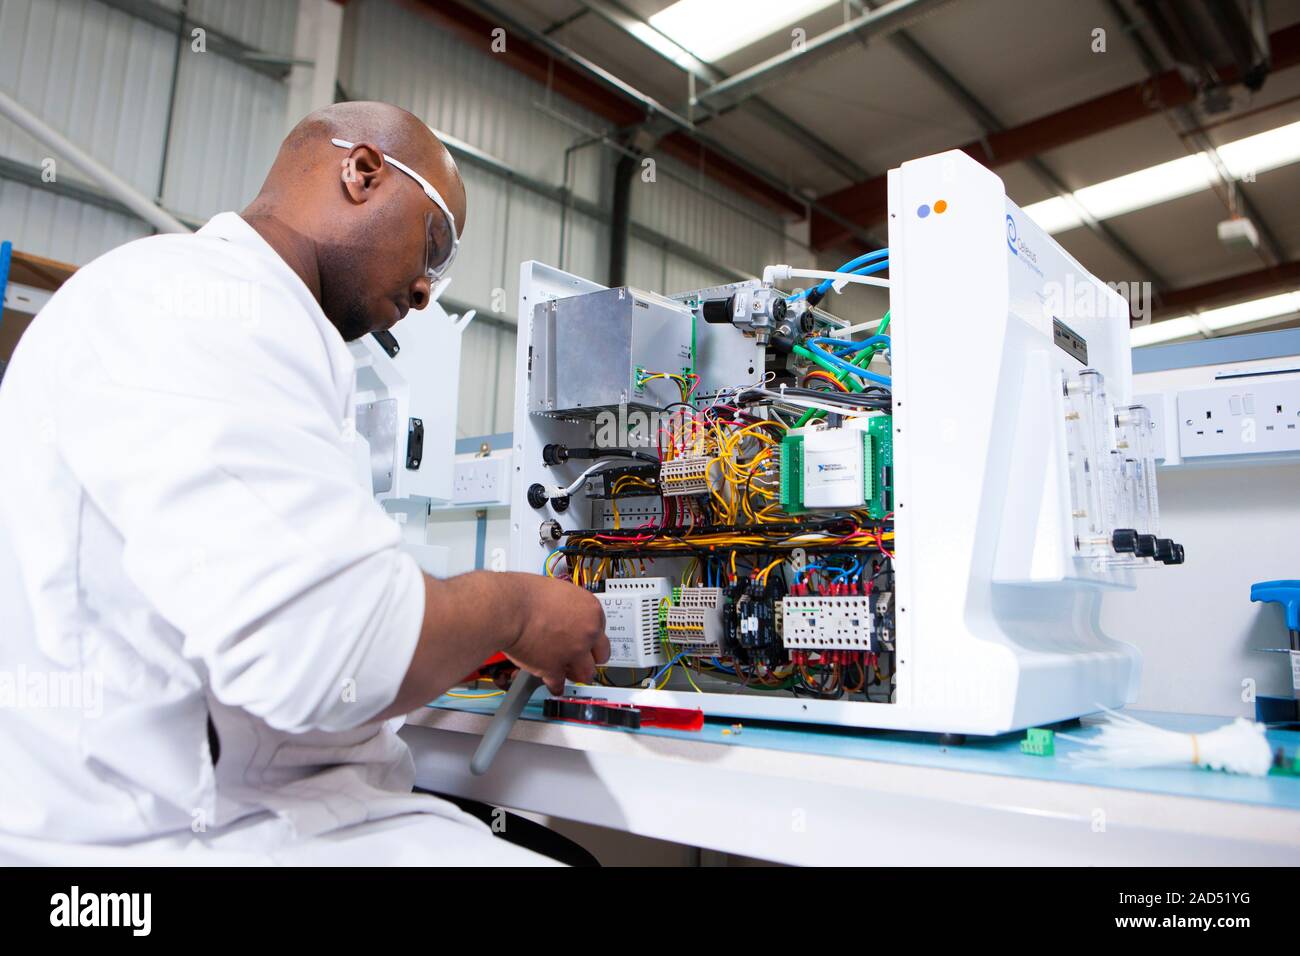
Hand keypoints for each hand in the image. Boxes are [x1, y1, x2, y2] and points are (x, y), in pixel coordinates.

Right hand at [504, 575, 609, 694]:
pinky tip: (554, 685)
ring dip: (578, 675)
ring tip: (572, 674)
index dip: (591, 636)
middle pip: (602, 654)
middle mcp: (587, 632)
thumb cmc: (525, 594)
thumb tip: (564, 611)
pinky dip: (555, 686)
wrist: (509, 608)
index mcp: (591, 610)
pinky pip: (559, 684)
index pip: (600, 629)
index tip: (586, 640)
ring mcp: (573, 652)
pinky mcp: (554, 668)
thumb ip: (568, 607)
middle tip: (586, 660)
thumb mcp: (558, 590)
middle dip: (592, 658)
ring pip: (585, 673)